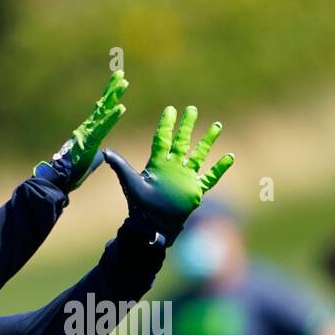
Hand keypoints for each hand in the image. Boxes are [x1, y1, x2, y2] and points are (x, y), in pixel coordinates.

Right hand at [34, 70, 128, 192]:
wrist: (58, 178)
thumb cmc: (71, 172)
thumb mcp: (87, 160)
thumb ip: (95, 153)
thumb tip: (101, 153)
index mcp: (89, 131)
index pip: (101, 111)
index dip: (109, 97)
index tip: (117, 84)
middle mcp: (88, 128)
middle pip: (102, 105)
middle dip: (111, 89)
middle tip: (121, 73)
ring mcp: (88, 133)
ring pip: (103, 111)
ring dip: (114, 97)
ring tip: (124, 83)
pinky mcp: (90, 141)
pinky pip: (103, 127)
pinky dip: (112, 117)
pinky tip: (121, 108)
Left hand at [102, 105, 233, 243]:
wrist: (153, 225)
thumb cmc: (140, 206)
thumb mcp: (130, 183)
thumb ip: (120, 166)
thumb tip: (105, 151)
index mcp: (158, 163)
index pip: (163, 139)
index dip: (166, 124)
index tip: (171, 109)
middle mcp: (173, 167)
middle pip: (182, 141)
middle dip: (187, 126)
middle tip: (192, 109)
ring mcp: (185, 177)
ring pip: (199, 155)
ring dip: (207, 141)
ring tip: (216, 126)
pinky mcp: (195, 190)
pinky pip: (210, 177)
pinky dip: (220, 168)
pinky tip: (229, 157)